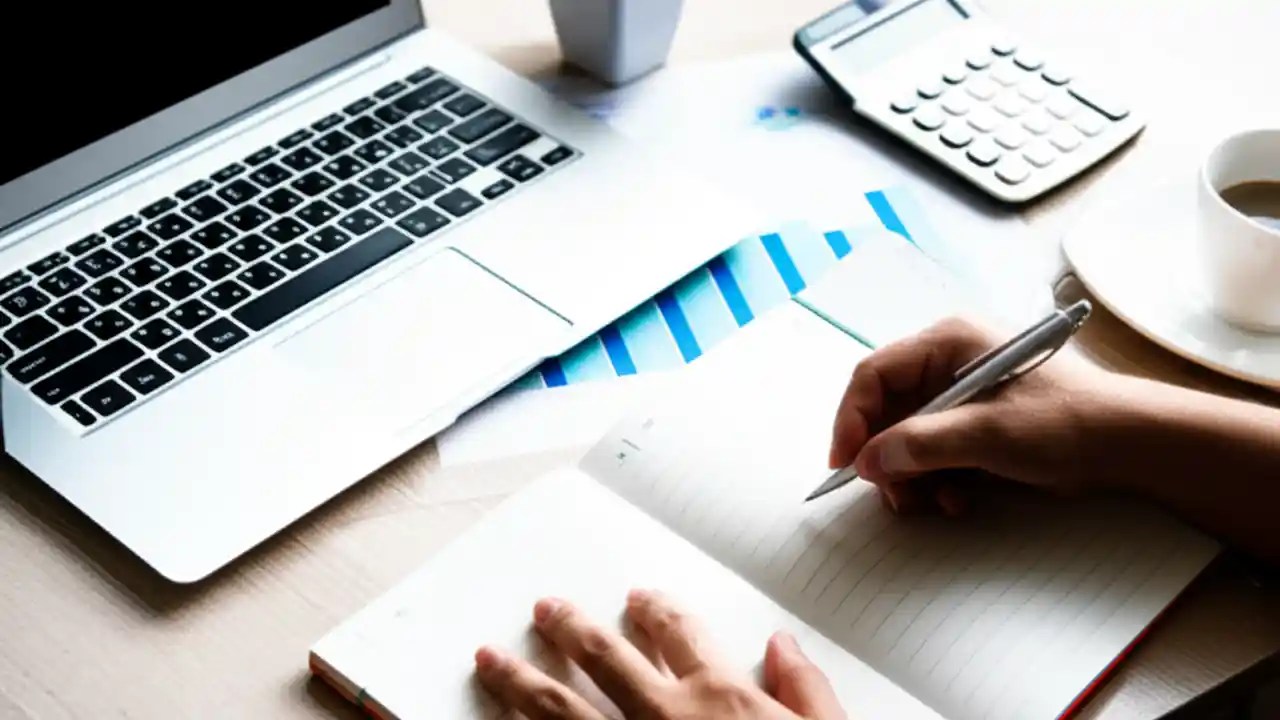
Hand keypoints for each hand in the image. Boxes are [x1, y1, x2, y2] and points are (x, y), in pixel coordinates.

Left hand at [474, 589, 846, 718]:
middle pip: (605, 658)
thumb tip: (784, 646)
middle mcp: (665, 718)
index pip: (681, 634)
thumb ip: (806, 691)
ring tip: (490, 661)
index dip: (656, 609)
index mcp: (721, 697)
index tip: (637, 599)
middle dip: (571, 629)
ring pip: (557, 709)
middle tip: (546, 610)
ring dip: (520, 681)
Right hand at [827, 316, 1131, 514]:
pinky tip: (958, 500)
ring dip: (913, 476)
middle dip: (887, 457)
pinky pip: (934, 453)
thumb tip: (864, 462)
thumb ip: (919, 445)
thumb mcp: (986, 433)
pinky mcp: (976, 425)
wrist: (1131, 445)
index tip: (845, 464)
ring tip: (935, 503)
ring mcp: (962, 395)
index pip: (873, 375)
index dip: (851, 419)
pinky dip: (936, 480)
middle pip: (887, 410)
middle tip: (895, 495)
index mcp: (947, 342)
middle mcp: (948, 363)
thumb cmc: (1064, 423)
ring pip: (907, 439)